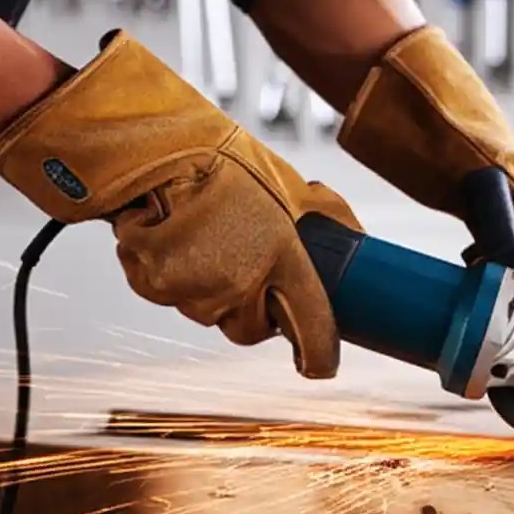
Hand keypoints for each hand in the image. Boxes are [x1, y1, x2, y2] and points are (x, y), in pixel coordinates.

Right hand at [0, 29, 358, 378]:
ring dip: (207, 288)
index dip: (319, 355)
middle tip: (240, 261)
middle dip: (249, 307)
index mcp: (285, 256)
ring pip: (207, 313)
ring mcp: (195, 288)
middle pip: (250, 330)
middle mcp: (241, 281)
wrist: (158, 147)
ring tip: (203, 238)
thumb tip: (358, 240)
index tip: (319, 367)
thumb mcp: (292, 188)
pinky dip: (169, 275)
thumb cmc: (229, 165)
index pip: (313, 327)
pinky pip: (168, 296)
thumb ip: (326, 217)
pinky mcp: (155, 284)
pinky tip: (174, 239)